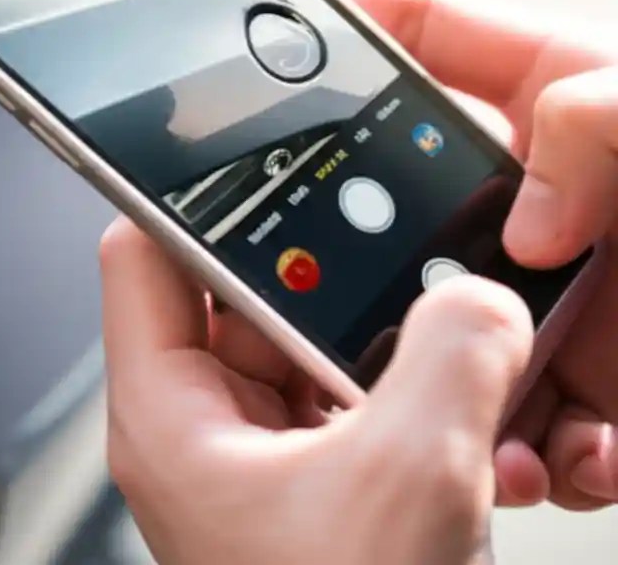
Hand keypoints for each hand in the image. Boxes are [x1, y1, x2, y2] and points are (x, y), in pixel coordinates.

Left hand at [101, 220, 528, 564]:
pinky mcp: (311, 485)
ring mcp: (257, 457)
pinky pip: (350, 403)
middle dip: (329, 274)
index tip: (248, 141)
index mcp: (168, 413)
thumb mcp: (408, 478)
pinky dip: (406, 396)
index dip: (192, 188)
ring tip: (443, 340)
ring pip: (311, 348)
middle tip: (393, 247)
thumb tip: (478, 297)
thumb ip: (450, 357)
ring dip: (384, 342)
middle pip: (245, 292)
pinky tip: (459, 411)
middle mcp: (199, 427)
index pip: (147, 252)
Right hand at [342, 0, 617, 508]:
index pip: (417, 38)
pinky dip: (533, 458)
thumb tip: (527, 218)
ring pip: (436, 331)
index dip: (334, 32)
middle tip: (345, 285)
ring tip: (470, 416)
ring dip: (433, 381)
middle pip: (392, 207)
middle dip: (357, 251)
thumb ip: (606, 120)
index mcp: (556, 103)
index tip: (265, 60)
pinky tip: (572, 457)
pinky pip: (520, 423)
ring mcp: (557, 298)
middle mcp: (540, 203)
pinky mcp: (588, 384)